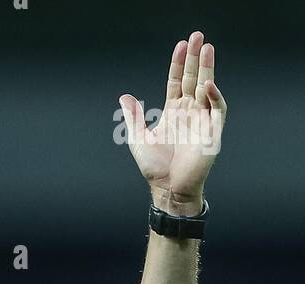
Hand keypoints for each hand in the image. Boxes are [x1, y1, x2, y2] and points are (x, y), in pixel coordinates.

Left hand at [119, 31, 226, 214]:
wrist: (167, 189)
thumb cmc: (155, 168)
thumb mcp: (138, 139)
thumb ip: (133, 117)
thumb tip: (124, 97)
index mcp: (173, 112)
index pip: (178, 81)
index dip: (179, 63)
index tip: (180, 45)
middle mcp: (189, 112)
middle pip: (194, 78)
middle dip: (196, 58)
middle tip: (198, 35)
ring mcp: (202, 120)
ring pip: (208, 88)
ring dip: (208, 69)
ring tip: (207, 49)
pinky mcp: (212, 132)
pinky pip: (216, 109)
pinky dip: (213, 96)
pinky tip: (206, 85)